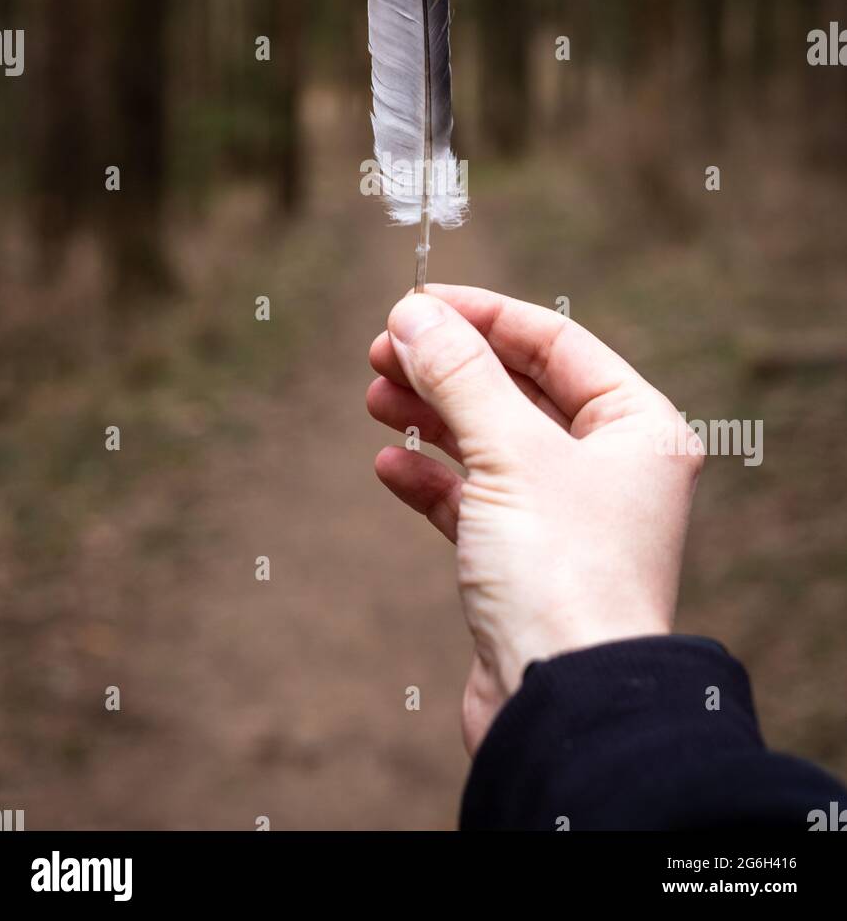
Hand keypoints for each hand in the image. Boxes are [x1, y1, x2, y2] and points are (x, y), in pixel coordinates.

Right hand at [367, 285, 704, 754]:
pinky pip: (474, 503)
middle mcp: (611, 468)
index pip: (555, 342)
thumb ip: (459, 375)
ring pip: (490, 444)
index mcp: (637, 427)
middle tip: (381, 350)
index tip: (415, 303)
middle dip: (448, 366)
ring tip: (374, 397)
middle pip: (518, 390)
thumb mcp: (508, 453)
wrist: (564, 709)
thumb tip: (413, 314)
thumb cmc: (561, 571)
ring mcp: (569, 518)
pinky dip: (431, 481)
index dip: (482, 316)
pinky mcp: (527, 565)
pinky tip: (388, 466)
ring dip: (431, 417)